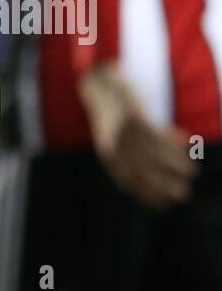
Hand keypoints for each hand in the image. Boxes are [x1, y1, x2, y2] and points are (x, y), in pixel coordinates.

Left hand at [78, 64, 197, 209]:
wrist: (99, 84)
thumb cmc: (111, 115)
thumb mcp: (112, 139)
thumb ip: (127, 158)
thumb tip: (152, 180)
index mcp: (109, 156)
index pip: (129, 183)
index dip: (148, 196)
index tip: (165, 206)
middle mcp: (116, 147)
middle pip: (144, 171)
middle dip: (165, 186)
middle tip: (184, 195)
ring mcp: (125, 132)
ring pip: (155, 153)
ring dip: (176, 164)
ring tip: (191, 171)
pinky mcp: (134, 116)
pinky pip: (158, 133)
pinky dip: (174, 140)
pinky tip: (187, 142)